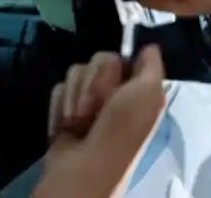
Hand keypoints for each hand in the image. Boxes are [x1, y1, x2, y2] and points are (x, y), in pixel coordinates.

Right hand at [32, 47, 166, 197]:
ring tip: (82, 121)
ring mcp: (89, 98)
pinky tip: (68, 125)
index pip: (128, 54)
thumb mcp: (149, 92)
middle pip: (99, 58)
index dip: (122, 63)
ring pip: (76, 71)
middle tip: (100, 106)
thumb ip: (152, 65)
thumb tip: (149, 46)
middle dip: (96, 82)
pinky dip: (61, 107)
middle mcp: (116, 90)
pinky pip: (59, 88)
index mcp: (140, 86)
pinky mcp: (65, 107)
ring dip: (77, 96)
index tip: (123, 76)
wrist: (85, 164)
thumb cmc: (121, 127)